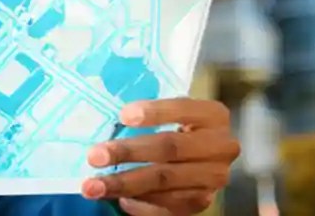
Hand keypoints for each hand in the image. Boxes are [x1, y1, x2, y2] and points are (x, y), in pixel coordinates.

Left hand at [81, 98, 239, 214]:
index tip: (122, 115)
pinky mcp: (203, 201)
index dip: (154, 112)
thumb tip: (113, 119)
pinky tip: (121, 200)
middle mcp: (221, 147)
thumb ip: (150, 112)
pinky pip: (169, 207)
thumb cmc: (178, 125)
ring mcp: (214, 178)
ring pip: (165, 181)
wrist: (203, 157)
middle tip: (94, 156)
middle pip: (170, 148)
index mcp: (214, 115)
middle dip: (128, 152)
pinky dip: (142, 204)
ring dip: (125, 185)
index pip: (184, 109)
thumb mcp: (173, 110)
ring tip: (93, 186)